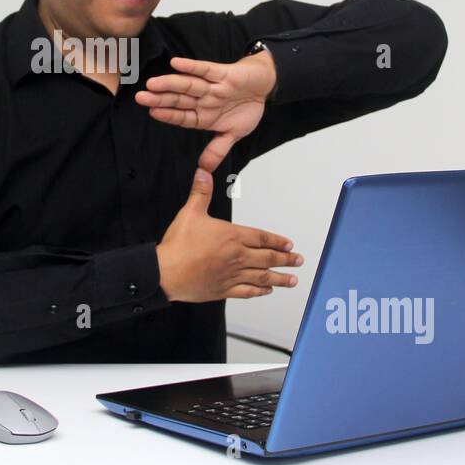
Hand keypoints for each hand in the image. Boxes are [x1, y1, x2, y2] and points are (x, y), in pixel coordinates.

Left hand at [136, 49, 276, 172]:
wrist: (265, 86)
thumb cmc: (247, 107)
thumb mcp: (234, 133)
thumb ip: (218, 149)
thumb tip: (204, 169)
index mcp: (204, 115)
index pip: (182, 116)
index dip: (168, 115)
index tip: (152, 113)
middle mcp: (205, 100)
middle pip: (180, 99)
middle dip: (161, 99)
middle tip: (140, 97)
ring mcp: (212, 86)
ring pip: (188, 85)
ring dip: (171, 83)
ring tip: (152, 83)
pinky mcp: (223, 74)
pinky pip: (205, 69)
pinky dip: (191, 67)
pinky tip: (176, 64)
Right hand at [156, 168, 303, 303]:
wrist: (166, 273)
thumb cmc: (178, 245)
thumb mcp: (190, 213)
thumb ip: (200, 193)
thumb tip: (203, 172)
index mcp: (232, 236)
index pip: (262, 238)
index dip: (278, 241)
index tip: (289, 245)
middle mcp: (237, 256)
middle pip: (268, 258)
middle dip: (286, 259)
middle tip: (299, 261)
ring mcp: (232, 275)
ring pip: (262, 276)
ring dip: (280, 278)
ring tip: (293, 280)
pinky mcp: (223, 290)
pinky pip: (247, 291)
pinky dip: (260, 291)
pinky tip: (267, 290)